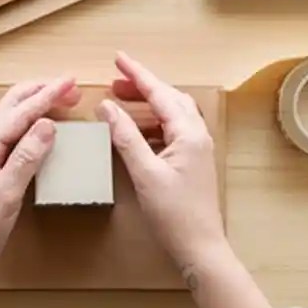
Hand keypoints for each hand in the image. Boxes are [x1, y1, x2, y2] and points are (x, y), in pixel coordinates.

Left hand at [0, 76, 80, 285]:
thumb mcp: (6, 194)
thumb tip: (47, 124)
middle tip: (71, 87)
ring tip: (62, 99)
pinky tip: (44, 130)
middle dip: (41, 92)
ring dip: (36, 106)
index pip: (20, 113)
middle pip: (12, 107)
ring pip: (12, 121)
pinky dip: (31, 127)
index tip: (72, 81)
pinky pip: (12, 139)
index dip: (47, 95)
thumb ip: (27, 157)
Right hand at [97, 53, 277, 307]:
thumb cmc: (174, 214)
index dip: (137, 74)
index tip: (118, 58)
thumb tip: (107, 108)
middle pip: (169, 99)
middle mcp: (197, 135)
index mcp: (188, 133)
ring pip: (172, 115)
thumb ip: (125, 137)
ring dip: (148, 105)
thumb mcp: (144, 173)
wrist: (200, 248)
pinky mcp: (193, 162)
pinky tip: (134, 131)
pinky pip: (172, 132)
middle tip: (115, 82)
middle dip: (143, 87)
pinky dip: (152, 124)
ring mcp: (197, 149)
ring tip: (121, 101)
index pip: (160, 93)